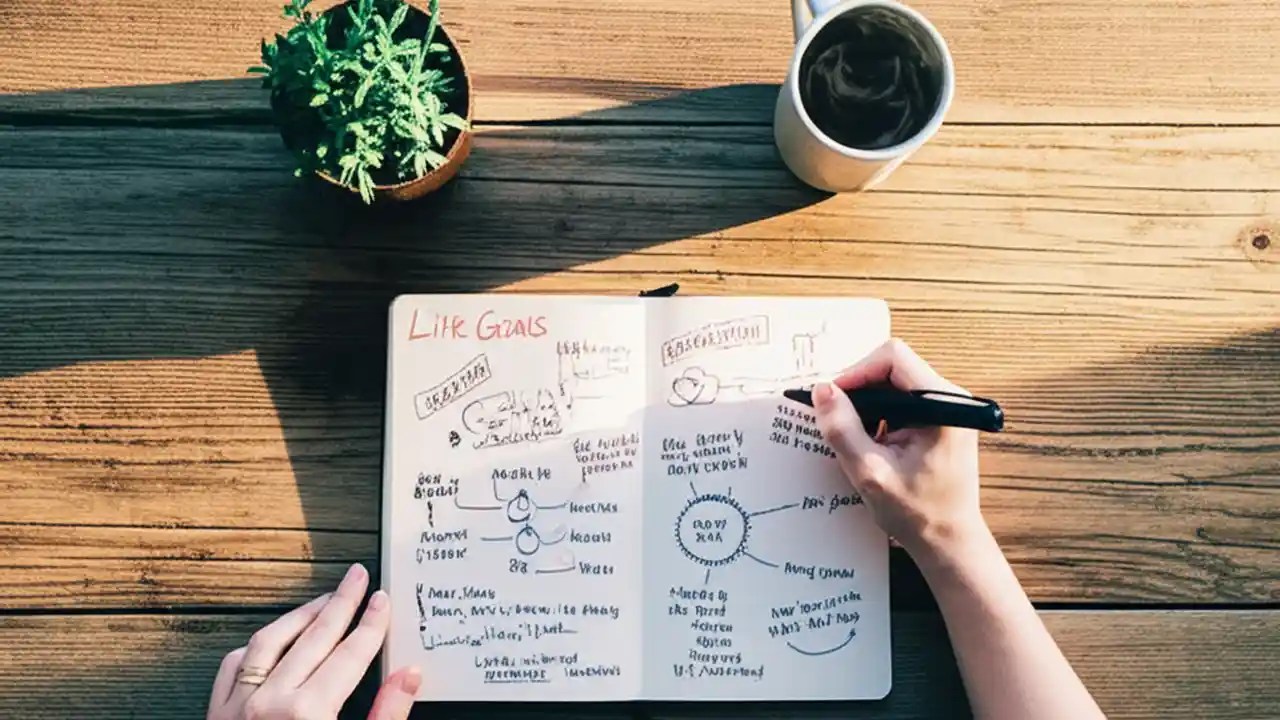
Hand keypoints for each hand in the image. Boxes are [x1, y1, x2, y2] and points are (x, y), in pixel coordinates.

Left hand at [207, 564, 420, 719]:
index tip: (383, 600)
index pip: (351, 653)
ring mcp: (235, 709)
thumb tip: (410, 676)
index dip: (371, 623)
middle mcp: (268, 703)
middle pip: (313, 636)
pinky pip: (234, 666)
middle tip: (357, 577)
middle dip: (340, 603)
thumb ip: (386, 716)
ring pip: (269, 642)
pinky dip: (257, 646)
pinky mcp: (214, 718)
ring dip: (300, 615)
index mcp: (308, 714)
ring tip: (324, 599)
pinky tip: (273, 639)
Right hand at [811, 339, 984, 556]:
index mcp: (943, 405)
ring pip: (893, 382)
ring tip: (852, 435)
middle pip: (892, 367)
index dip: (856, 372)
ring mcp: (947, 408)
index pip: (893, 358)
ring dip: (866, 403)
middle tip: (835, 418)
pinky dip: (877, 414)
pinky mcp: (939, 419)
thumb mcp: (869, 473)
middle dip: (858, 389)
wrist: (948, 542)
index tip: (832, 399)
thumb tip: (821, 390)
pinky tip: (868, 441)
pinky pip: (900, 400)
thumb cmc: (917, 514)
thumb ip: (843, 429)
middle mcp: (950, 399)